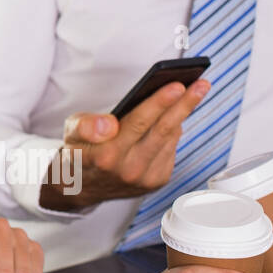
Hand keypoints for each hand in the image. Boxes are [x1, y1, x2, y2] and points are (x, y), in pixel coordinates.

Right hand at [38, 79, 209, 210]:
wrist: (82, 187)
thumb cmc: (79, 151)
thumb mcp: (71, 132)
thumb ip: (86, 126)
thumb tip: (108, 124)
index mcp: (106, 155)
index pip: (138, 122)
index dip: (160, 103)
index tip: (177, 86)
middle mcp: (128, 169)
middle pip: (163, 130)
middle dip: (184, 105)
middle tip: (201, 85)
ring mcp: (145, 178)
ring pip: (170, 139)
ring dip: (183, 115)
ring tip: (194, 93)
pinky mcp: (156, 182)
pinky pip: (170, 150)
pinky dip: (173, 132)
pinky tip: (174, 117)